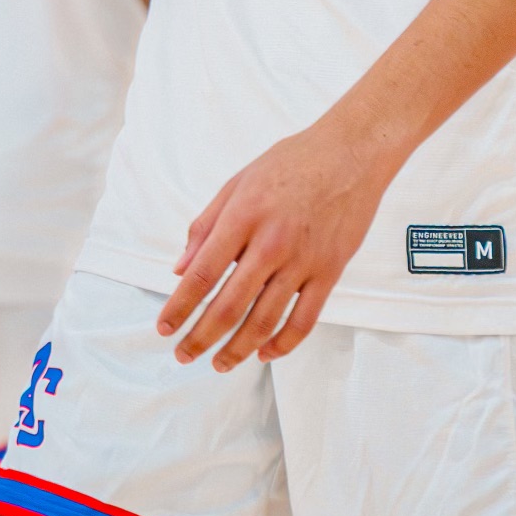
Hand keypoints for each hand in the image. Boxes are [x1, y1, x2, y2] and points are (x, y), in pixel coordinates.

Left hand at [156, 120, 391, 371]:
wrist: (351, 153)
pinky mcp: (329, 272)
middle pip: (229, 306)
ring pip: (265, 321)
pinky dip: (282, 344)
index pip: (202, 273)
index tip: (165, 327)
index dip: (180, 306)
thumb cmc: (292, 163)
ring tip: (219, 362)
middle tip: (184, 354)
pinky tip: (265, 352)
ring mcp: (303, 260)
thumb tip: (180, 268)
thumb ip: (206, 225)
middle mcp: (271, 242)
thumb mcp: (238, 182)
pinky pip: (304, 321)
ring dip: (237, 350)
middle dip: (200, 337)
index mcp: (244, 216)